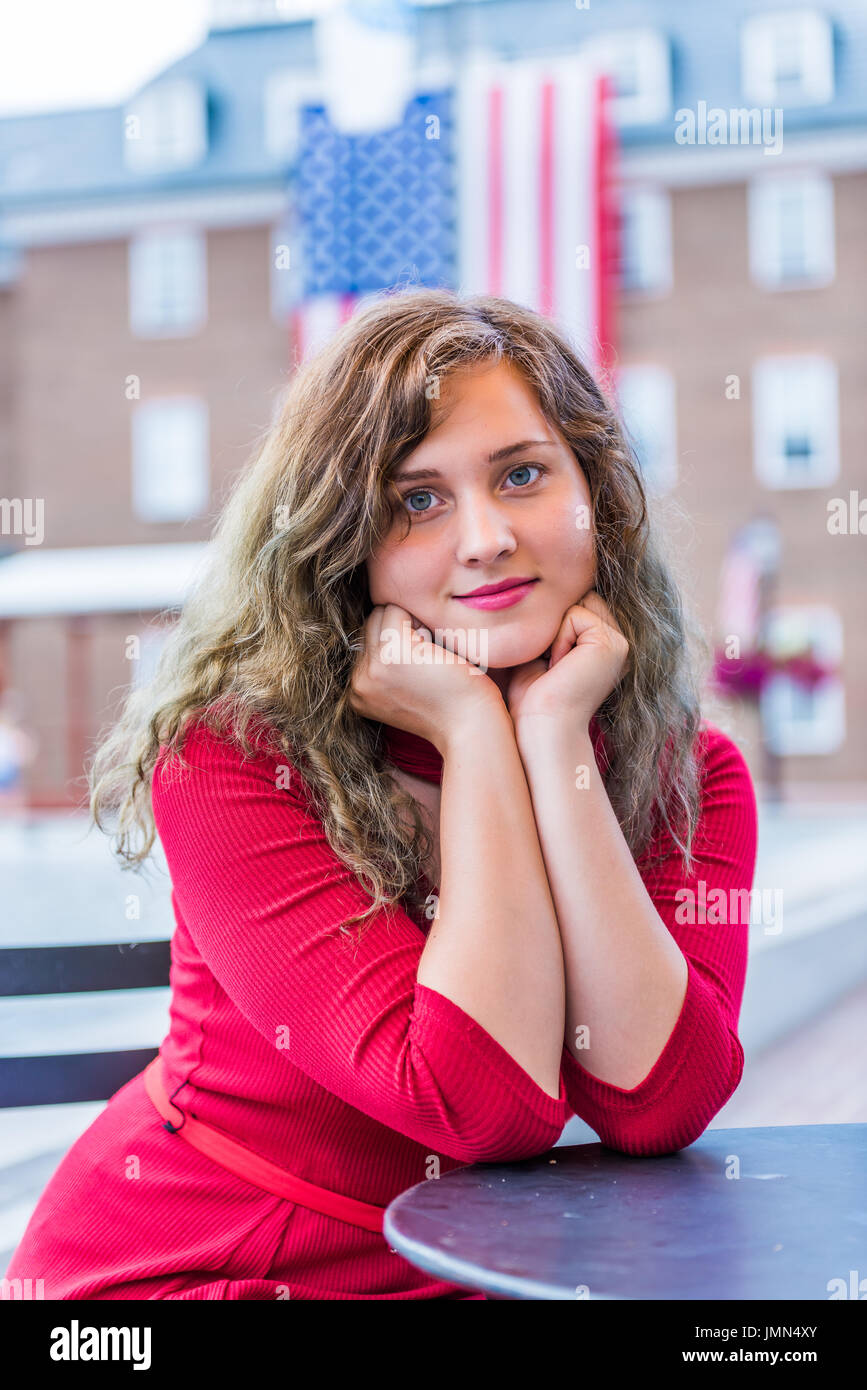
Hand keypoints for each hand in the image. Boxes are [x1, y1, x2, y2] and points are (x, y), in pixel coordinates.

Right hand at [348, 603, 500, 752]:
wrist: (471, 728)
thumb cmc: (452, 707)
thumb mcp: (405, 691)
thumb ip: (387, 666)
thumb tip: (381, 618)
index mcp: (358, 693)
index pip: (367, 642)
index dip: (398, 640)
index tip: (424, 666)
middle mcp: (358, 682)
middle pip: (371, 624)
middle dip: (401, 627)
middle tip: (431, 656)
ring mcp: (373, 667)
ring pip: (382, 613)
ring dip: (410, 622)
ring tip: (432, 652)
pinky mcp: (392, 652)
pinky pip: (397, 609)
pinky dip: (421, 618)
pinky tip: (438, 647)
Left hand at [505, 589, 630, 730]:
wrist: (541, 726)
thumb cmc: (533, 697)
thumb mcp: (541, 651)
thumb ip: (552, 622)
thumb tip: (536, 587)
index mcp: (602, 644)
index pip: (572, 603)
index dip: (550, 625)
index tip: (546, 662)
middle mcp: (616, 642)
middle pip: (576, 598)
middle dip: (554, 625)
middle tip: (549, 664)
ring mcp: (619, 642)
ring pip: (576, 604)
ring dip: (555, 633)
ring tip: (555, 666)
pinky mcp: (613, 644)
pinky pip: (575, 615)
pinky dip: (559, 640)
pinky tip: (560, 667)